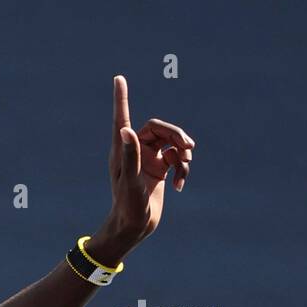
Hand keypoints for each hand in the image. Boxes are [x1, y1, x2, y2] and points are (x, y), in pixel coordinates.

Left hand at [104, 75, 194, 249]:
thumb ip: (130, 156)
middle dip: (176, 136)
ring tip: (185, 166)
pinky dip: (183, 168)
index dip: (122, 98)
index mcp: (123, 150)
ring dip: (182, 151)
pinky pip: (176, 159)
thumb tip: (126, 129)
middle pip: (160, 129)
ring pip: (171, 143)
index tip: (118, 78)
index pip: (123, 118)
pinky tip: (180, 185)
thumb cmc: (128, 207)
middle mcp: (135, 151)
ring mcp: (148, 160)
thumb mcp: (130, 181)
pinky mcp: (159, 170)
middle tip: (188, 148)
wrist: (134, 228)